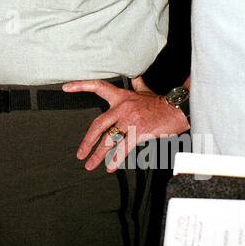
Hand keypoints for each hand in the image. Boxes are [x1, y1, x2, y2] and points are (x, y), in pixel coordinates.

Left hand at [64, 76, 189, 171]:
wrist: (178, 109)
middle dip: (87, 141)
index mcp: (121, 96)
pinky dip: (116, 159)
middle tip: (80, 154)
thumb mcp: (146, 91)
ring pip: (109, 140)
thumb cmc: (161, 102)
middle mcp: (122, 107)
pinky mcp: (140, 131)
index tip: (66, 87)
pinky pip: (124, 148)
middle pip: (98, 125)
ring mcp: (130, 120)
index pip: (98, 86)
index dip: (81, 85)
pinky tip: (110, 167)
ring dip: (98, 155)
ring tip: (90, 165)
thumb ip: (137, 85)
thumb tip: (135, 77)